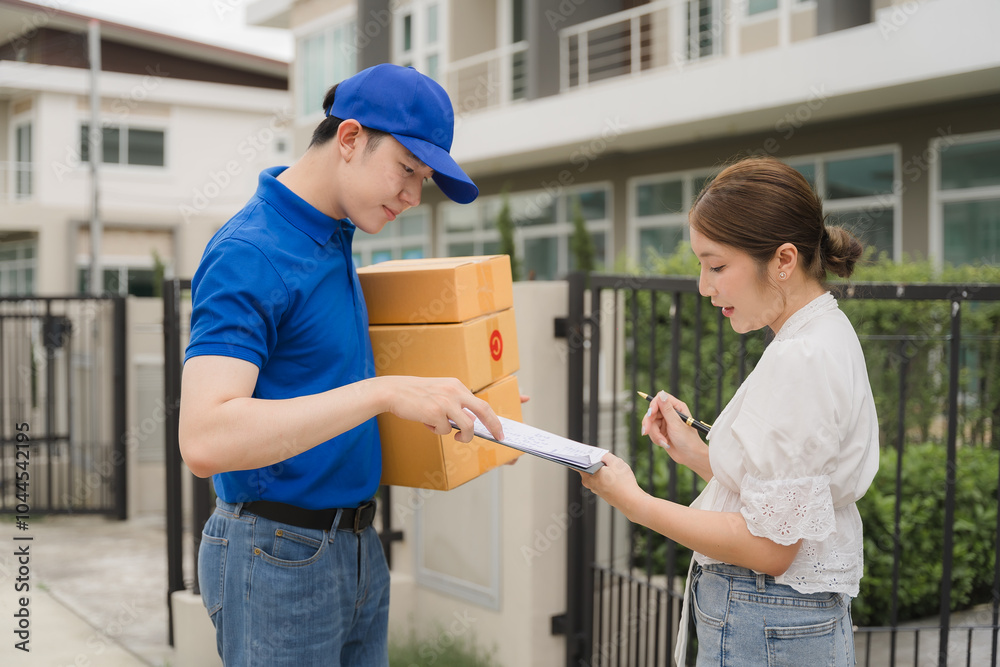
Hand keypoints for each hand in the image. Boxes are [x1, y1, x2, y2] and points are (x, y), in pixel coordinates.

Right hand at [381, 376, 503, 442]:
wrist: (393, 391)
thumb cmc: (415, 395)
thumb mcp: (439, 394)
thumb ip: (455, 405)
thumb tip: (470, 423)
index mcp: (456, 386)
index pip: (482, 403)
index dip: (493, 417)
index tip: (500, 430)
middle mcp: (454, 391)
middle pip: (483, 410)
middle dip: (494, 426)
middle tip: (498, 437)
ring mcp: (446, 402)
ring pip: (466, 427)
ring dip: (463, 437)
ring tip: (454, 437)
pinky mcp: (435, 412)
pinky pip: (444, 431)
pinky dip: (436, 431)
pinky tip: (426, 422)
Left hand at [578, 452, 642, 517]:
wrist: (631, 501)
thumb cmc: (623, 482)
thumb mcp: (615, 462)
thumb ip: (606, 456)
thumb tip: (602, 456)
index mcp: (588, 474)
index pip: (577, 462)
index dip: (579, 455)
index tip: (579, 450)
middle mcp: (588, 483)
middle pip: (587, 468)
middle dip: (593, 461)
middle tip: (600, 454)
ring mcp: (595, 489)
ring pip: (595, 475)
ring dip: (600, 469)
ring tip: (611, 465)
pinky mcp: (602, 493)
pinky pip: (600, 481)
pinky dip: (605, 477)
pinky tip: (614, 475)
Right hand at [642, 391, 705, 467]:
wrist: (690, 457)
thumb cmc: (688, 440)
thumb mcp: (676, 424)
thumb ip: (667, 409)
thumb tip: (661, 393)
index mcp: (677, 407)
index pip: (660, 399)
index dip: (653, 405)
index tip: (651, 414)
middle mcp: (670, 413)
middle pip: (652, 412)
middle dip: (649, 423)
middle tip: (646, 431)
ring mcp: (665, 422)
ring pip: (650, 423)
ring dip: (654, 434)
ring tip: (663, 442)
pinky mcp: (661, 431)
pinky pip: (651, 431)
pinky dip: (656, 438)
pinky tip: (664, 444)